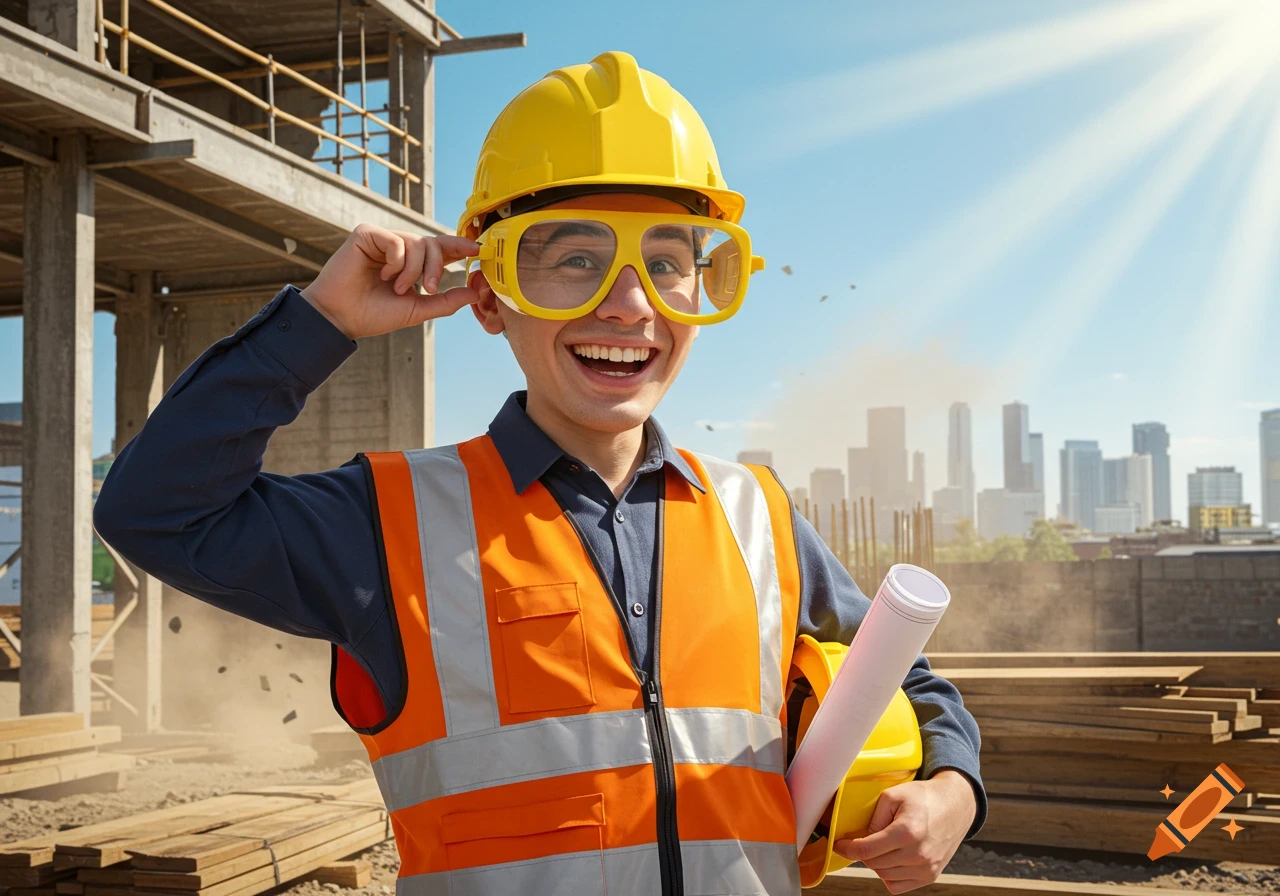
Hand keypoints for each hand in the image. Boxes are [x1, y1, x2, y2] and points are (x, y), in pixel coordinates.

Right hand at [301, 224, 480, 339]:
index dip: (459, 246)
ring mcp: (383, 239)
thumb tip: (474, 292)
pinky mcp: (367, 233)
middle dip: (436, 268)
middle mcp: (398, 248)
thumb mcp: (417, 309)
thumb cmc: (374, 314)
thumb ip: (445, 301)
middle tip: (429, 289)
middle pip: (432, 244)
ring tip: (396, 288)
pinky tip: (383, 275)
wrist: (342, 318)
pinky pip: (397, 241)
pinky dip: (396, 262)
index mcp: (411, 263)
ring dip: (413, 270)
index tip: (478, 248)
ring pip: (417, 242)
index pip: (440, 248)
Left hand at [832, 769, 976, 893]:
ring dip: (876, 862)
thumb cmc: (924, 797)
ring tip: (881, 845)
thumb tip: (861, 839)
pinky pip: (897, 885)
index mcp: (907, 832)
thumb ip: (873, 819)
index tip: (839, 845)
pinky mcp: (930, 876)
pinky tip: (891, 857)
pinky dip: (889, 874)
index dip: (847, 849)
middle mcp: (918, 855)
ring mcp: (926, 868)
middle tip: (861, 839)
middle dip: (862, 852)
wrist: (955, 806)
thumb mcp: (892, 796)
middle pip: (873, 864)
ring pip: (884, 875)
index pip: (866, 850)